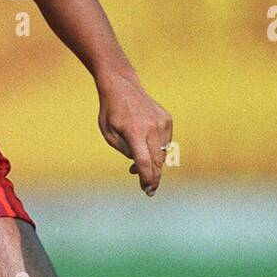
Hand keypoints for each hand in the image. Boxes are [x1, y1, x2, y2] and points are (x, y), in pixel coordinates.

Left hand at [96, 73, 172, 194]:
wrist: (122, 86)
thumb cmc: (111, 112)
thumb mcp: (109, 135)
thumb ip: (125, 151)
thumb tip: (140, 165)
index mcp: (135, 132)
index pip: (144, 163)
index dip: (146, 179)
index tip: (147, 190)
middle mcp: (152, 128)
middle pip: (157, 161)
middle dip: (154, 177)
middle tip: (149, 189)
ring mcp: (162, 122)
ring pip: (163, 153)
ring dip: (154, 163)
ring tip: (139, 165)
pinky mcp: (167, 119)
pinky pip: (166, 142)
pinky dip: (158, 149)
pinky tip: (146, 147)